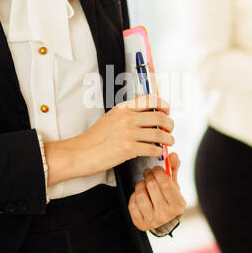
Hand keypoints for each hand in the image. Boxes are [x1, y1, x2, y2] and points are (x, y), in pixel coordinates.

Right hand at [44, 93, 172, 184]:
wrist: (81, 152)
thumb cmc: (93, 139)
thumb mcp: (110, 118)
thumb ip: (126, 112)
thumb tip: (143, 107)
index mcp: (123, 109)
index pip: (150, 100)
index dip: (163, 105)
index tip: (167, 111)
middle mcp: (127, 118)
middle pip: (159, 116)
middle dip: (170, 123)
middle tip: (170, 129)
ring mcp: (128, 133)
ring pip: (159, 133)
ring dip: (168, 139)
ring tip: (169, 142)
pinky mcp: (128, 149)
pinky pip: (152, 148)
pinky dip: (158, 151)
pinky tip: (157, 152)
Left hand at [129, 152, 184, 232]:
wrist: (162, 220)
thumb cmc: (168, 198)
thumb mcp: (174, 185)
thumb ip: (173, 170)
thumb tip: (173, 155)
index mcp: (178, 204)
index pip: (166, 183)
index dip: (159, 172)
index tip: (156, 168)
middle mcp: (166, 214)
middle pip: (152, 187)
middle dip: (148, 175)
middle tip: (148, 172)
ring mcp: (153, 220)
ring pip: (140, 194)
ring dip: (140, 184)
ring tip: (143, 182)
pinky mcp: (141, 223)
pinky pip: (132, 204)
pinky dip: (134, 195)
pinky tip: (139, 194)